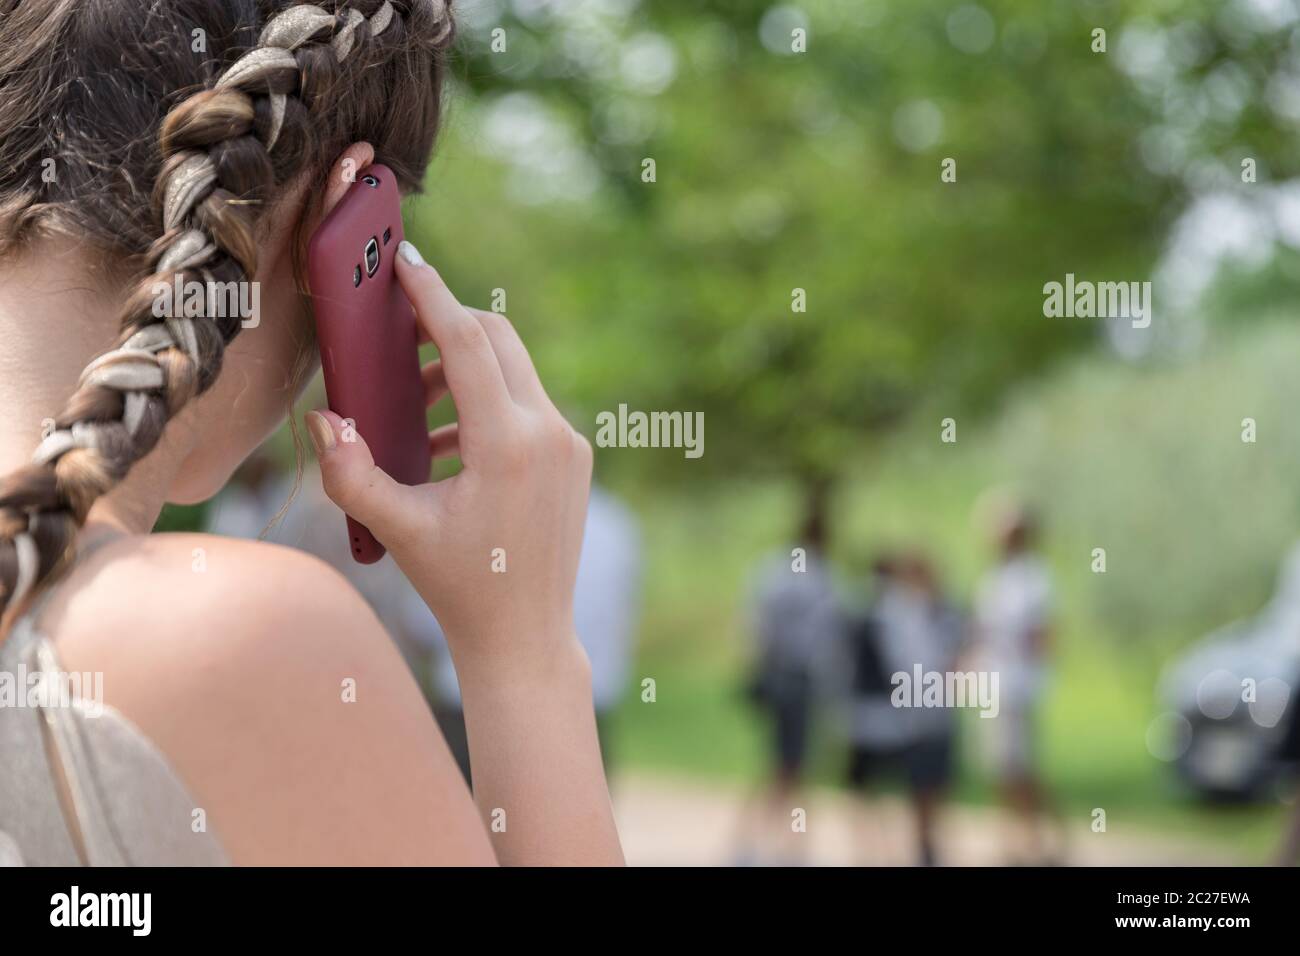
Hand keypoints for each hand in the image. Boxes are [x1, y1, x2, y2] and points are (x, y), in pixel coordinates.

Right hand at [305, 241, 592, 677]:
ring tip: (415, 405)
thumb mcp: (397, 530)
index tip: (404, 260)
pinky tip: (448, 444)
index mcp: (509, 443)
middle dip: (447, 323)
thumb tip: (323, 417)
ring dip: (464, 368)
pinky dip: (487, 403)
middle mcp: (550, 433)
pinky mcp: (575, 458)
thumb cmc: (461, 588)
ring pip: (515, 370)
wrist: (526, 638)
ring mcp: (570, 444)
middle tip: (398, 329)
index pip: (467, 340)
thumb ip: (350, 471)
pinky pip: (528, 404)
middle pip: (498, 338)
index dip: (431, 294)